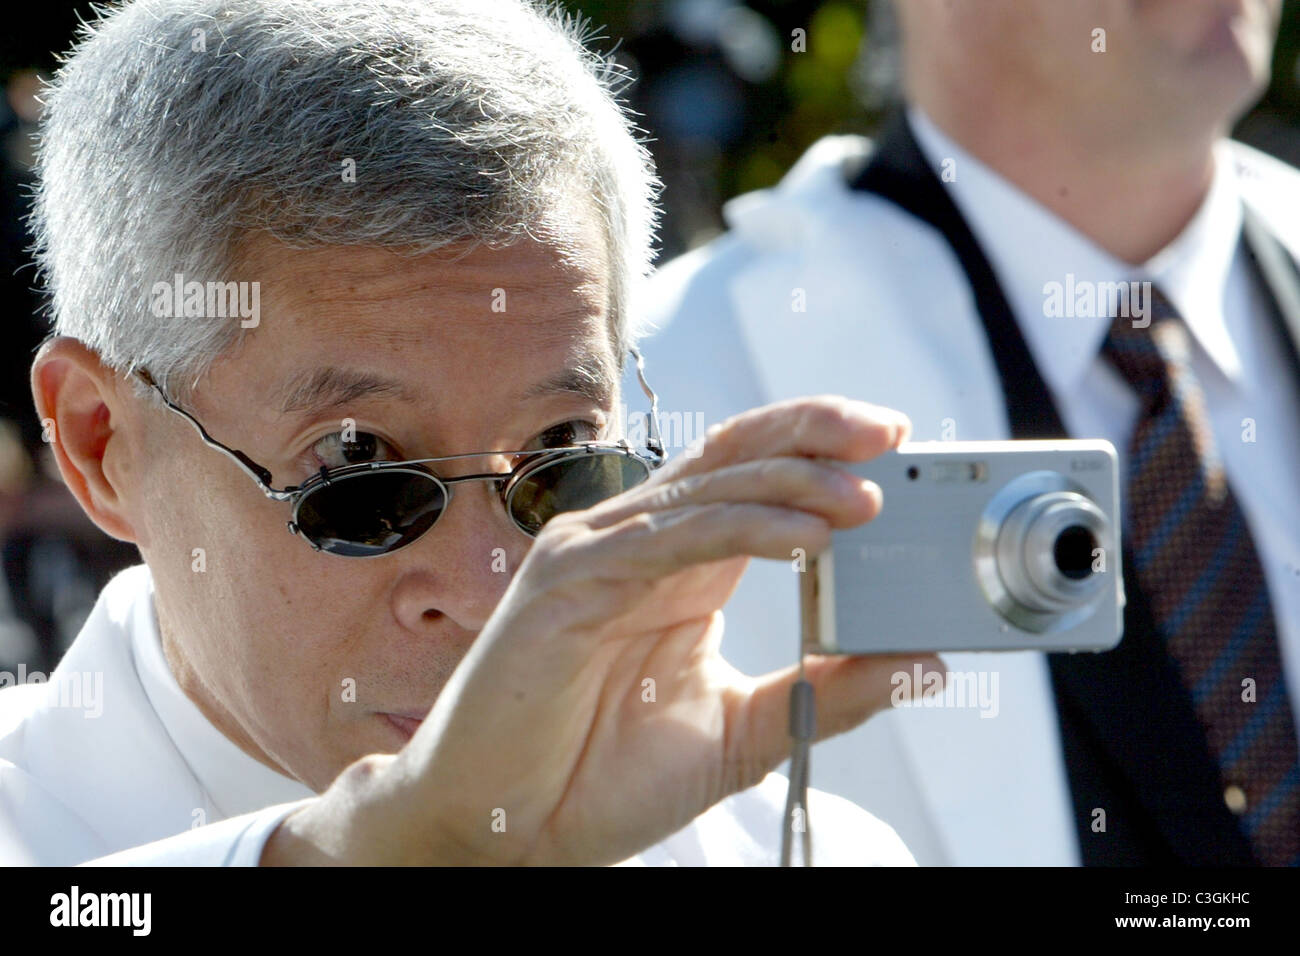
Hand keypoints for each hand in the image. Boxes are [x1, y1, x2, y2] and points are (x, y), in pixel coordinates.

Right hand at [263, 396, 940, 864]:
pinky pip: (668, 537)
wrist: (508, 830)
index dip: (819, 448)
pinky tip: (804, 537)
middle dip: (816, 433)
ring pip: (706, 486)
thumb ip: (827, 692)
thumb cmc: (602, 775)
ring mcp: (599, 554)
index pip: (754, 476)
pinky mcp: (568, 581)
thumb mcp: (743, 731)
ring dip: (791, 483)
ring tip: (864, 498)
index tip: (896, 444)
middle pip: (734, 454)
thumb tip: (922, 661)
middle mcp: (641, 544)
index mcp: (683, 568)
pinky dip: (740, 528)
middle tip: (892, 434)